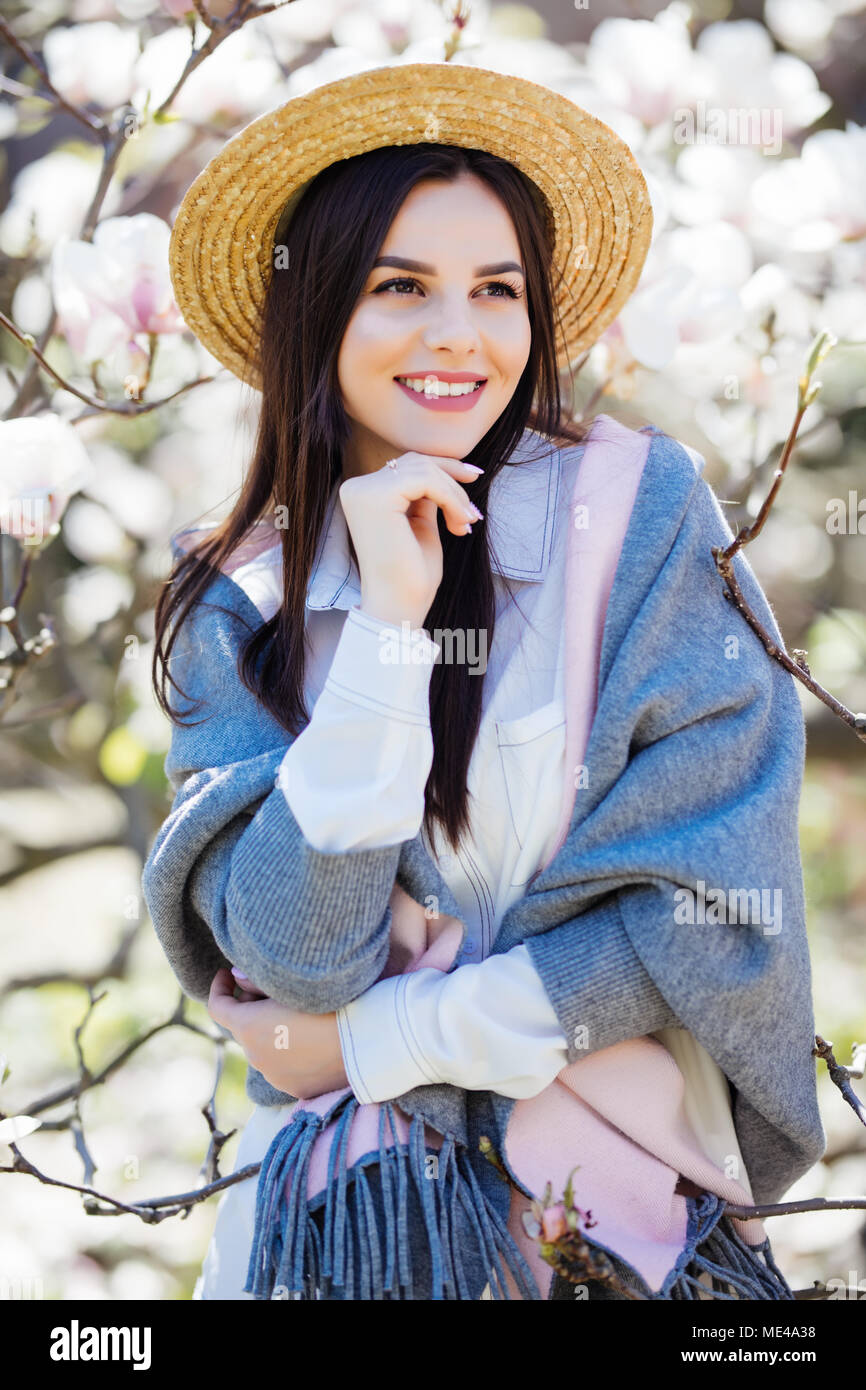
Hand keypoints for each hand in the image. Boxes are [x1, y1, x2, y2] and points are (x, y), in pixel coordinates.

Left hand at [207, 968, 349, 1097]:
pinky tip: (313, 1039)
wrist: (370, 1040)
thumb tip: (237, 977)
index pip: (218, 1008)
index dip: (219, 987)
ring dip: (271, 1032)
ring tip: (300, 1015)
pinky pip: (283, 1066)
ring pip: (264, 1048)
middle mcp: (255, 1056)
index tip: (227, 974)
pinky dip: (288, 1052)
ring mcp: (274, 1076)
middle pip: (244, 1027)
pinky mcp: (295, 1089)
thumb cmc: (332, 1003)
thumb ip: (257, 981)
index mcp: (249, 1028)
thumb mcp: (293, 986)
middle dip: (251, 1008)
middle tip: (275, 989)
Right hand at [339, 453, 483, 629]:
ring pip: (425, 469)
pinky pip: (427, 481)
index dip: (444, 470)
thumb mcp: (421, 525)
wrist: (401, 607)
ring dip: (455, 496)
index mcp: (363, 495)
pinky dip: (451, 498)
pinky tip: (460, 523)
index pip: (407, 467)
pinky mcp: (377, 497)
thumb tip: (444, 471)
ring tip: (466, 524)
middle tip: (474, 512)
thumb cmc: (412, 575)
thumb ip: (425, 497)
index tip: (473, 479)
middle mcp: (356, 488)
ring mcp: (363, 491)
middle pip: (416, 462)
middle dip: (453, 481)